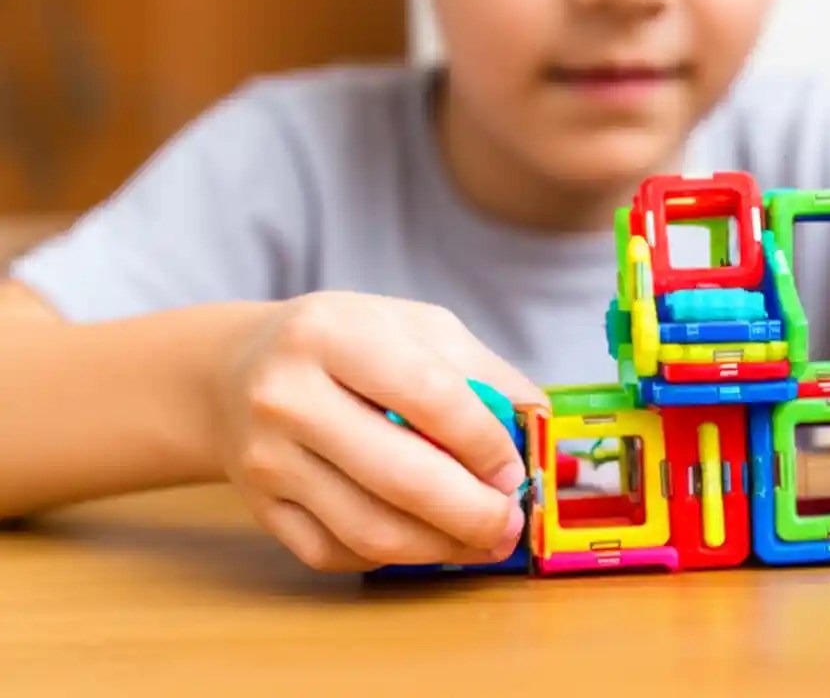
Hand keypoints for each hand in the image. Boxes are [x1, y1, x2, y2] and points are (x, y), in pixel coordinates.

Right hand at [214, 291, 544, 571]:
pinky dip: (391, 557)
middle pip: (401, 477)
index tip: (516, 470)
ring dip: (443, 547)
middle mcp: (288, 396)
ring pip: (371, 531)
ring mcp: (266, 458)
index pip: (430, 397)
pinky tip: (421, 538)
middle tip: (511, 524)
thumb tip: (541, 427)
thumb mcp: (415, 327)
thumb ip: (484, 373)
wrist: (232, 372)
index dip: (486, 443)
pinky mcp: (259, 508)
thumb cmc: (346, 344)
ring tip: (483, 539)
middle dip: (474, 513)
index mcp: (332, 333)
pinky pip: (337, 553)